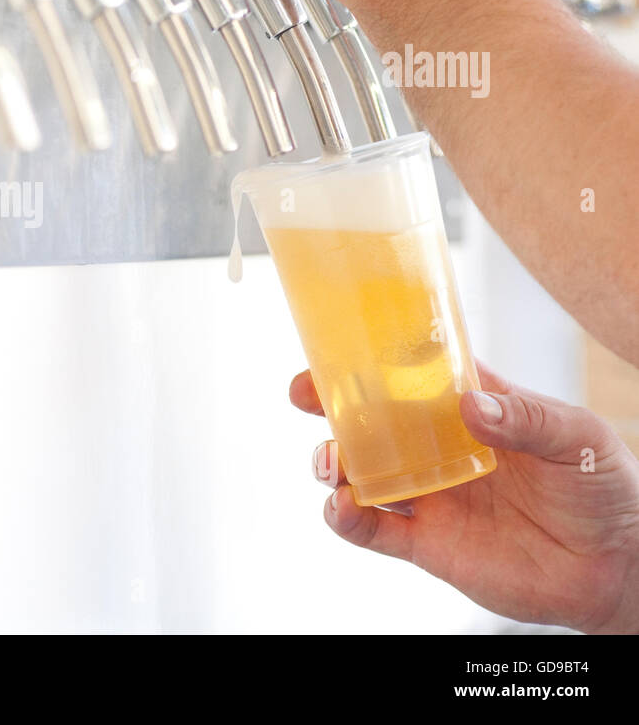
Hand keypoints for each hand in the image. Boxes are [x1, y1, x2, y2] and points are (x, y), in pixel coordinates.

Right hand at [294, 363, 638, 632]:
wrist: (618, 568)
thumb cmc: (606, 488)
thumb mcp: (579, 437)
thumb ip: (527, 418)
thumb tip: (472, 406)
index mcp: (471, 408)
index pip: (410, 372)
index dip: (369, 357)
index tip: (336, 346)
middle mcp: (438, 447)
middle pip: (368, 419)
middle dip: (328, 404)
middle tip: (306, 395)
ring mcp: (429, 495)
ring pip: (359, 472)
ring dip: (332, 463)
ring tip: (332, 462)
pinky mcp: (427, 544)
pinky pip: (373, 530)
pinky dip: (347, 518)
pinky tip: (344, 507)